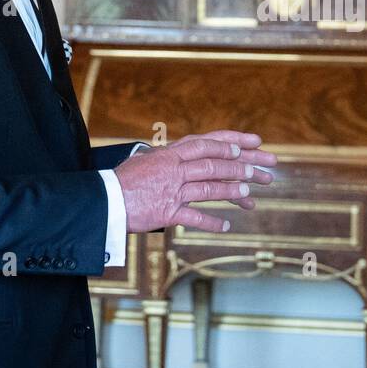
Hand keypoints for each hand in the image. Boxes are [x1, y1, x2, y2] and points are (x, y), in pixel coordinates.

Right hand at [115, 130, 276, 233]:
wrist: (102, 201)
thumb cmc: (122, 181)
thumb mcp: (145, 160)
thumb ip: (166, 157)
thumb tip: (180, 151)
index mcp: (169, 154)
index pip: (206, 142)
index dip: (231, 141)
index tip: (253, 142)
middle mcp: (173, 169)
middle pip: (214, 164)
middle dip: (242, 166)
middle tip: (264, 171)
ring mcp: (171, 191)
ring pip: (208, 188)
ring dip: (232, 191)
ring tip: (250, 194)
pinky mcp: (166, 212)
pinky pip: (194, 218)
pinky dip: (211, 223)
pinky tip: (227, 226)